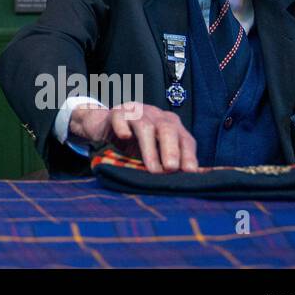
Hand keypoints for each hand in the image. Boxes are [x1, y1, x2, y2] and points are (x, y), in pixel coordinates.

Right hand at [70, 101, 198, 173]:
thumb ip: (167, 164)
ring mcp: (136, 112)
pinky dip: (123, 127)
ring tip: (153, 169)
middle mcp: (156, 116)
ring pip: (145, 126)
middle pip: (168, 129)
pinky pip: (120, 118)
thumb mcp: (153, 155)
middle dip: (172, 150)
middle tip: (172, 168)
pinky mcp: (116, 113)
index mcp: (170, 125)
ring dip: (150, 148)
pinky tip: (124, 136)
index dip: (189, 155)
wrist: (103, 128)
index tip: (190, 172)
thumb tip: (187, 182)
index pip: (185, 139)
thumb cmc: (133, 145)